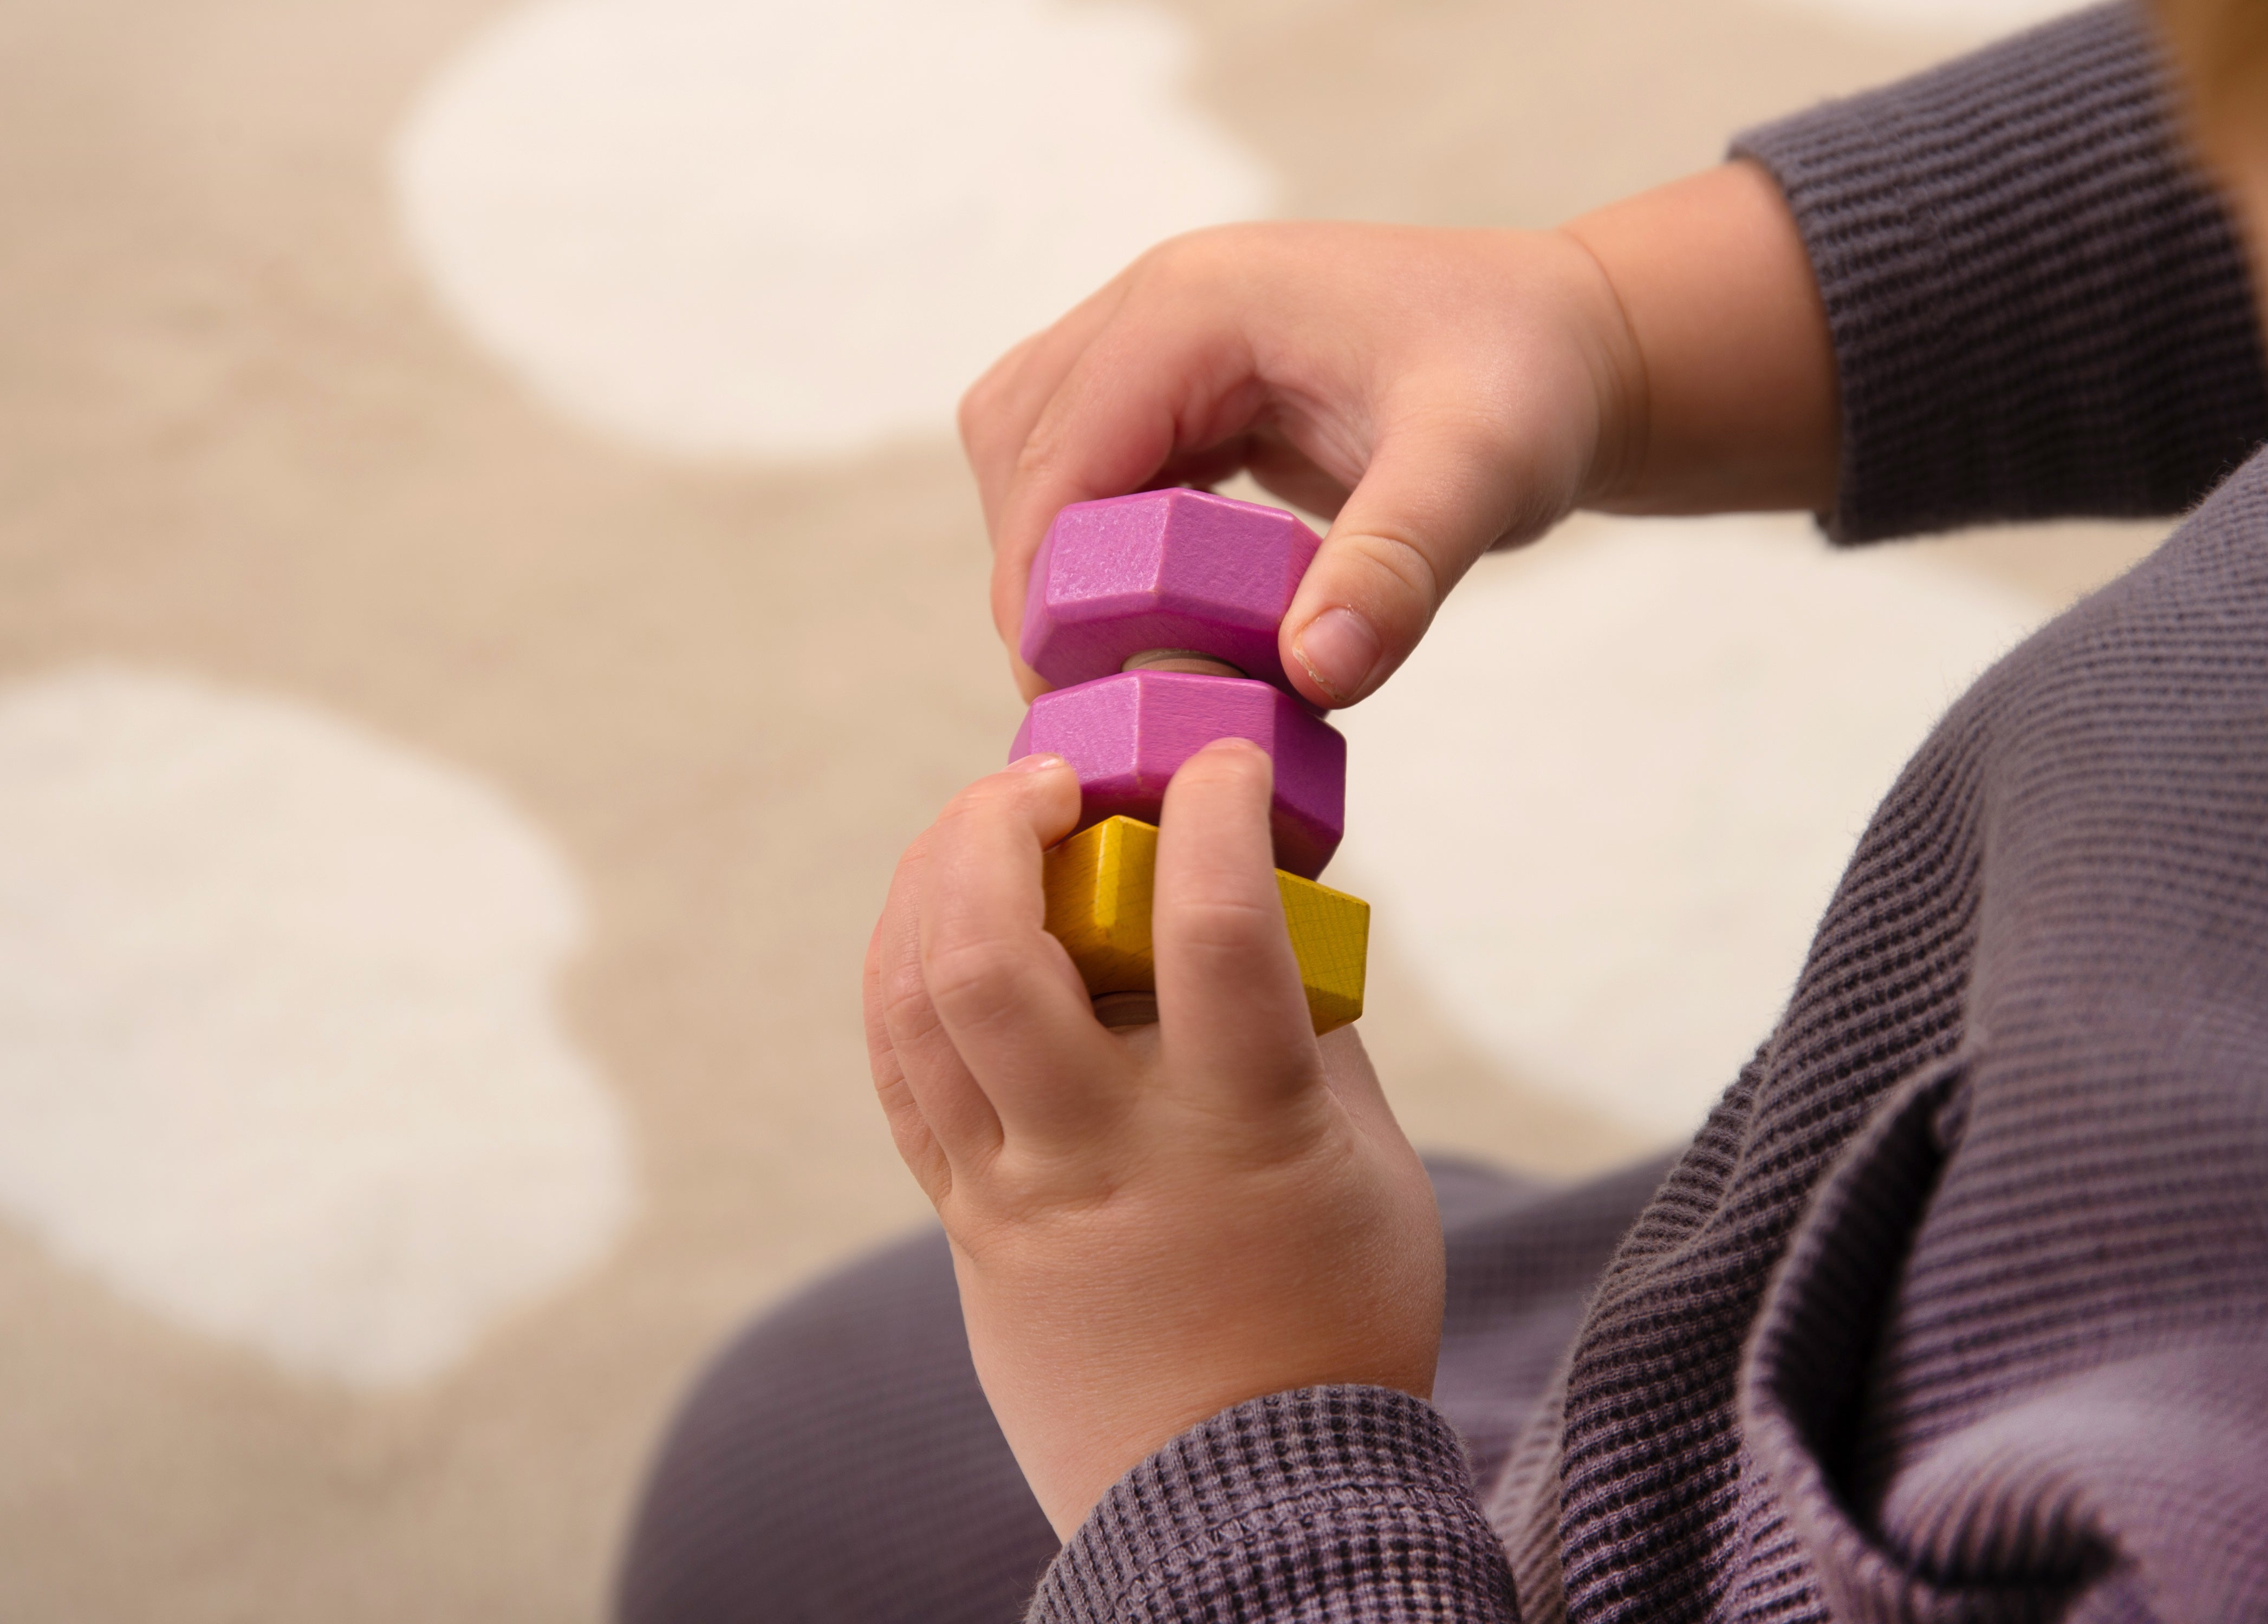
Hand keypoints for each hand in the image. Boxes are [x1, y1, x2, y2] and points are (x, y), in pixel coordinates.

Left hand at [864, 740, 1443, 1536]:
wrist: (1246, 1504)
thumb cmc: (1335, 1321)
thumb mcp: (1369, 1163)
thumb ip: (1314, 1025)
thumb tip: (1269, 901)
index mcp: (1236, 1130)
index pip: (1210, 933)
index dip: (1207, 815)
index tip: (1215, 762)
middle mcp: (1102, 1153)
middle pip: (988, 960)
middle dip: (995, 829)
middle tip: (1045, 779)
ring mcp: (1015, 1195)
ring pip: (914, 1008)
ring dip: (930, 884)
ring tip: (983, 826)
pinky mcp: (965, 1226)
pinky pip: (898, 1076)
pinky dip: (903, 974)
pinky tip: (936, 920)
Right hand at [959, 165, 1839, 708]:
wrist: (1572, 344)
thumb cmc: (1532, 386)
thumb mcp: (1484, 474)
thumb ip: (1398, 568)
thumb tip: (1315, 674)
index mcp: (1198, 304)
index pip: (1056, 448)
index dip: (1039, 577)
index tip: (1059, 694)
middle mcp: (1158, 303)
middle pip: (1018, 444)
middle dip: (1039, 572)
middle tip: (1090, 692)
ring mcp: (1162, 335)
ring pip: (1030, 445)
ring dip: (1054, 551)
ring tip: (1118, 654)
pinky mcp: (1179, 379)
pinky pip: (1086, 457)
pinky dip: (1097, 538)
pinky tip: (1154, 611)